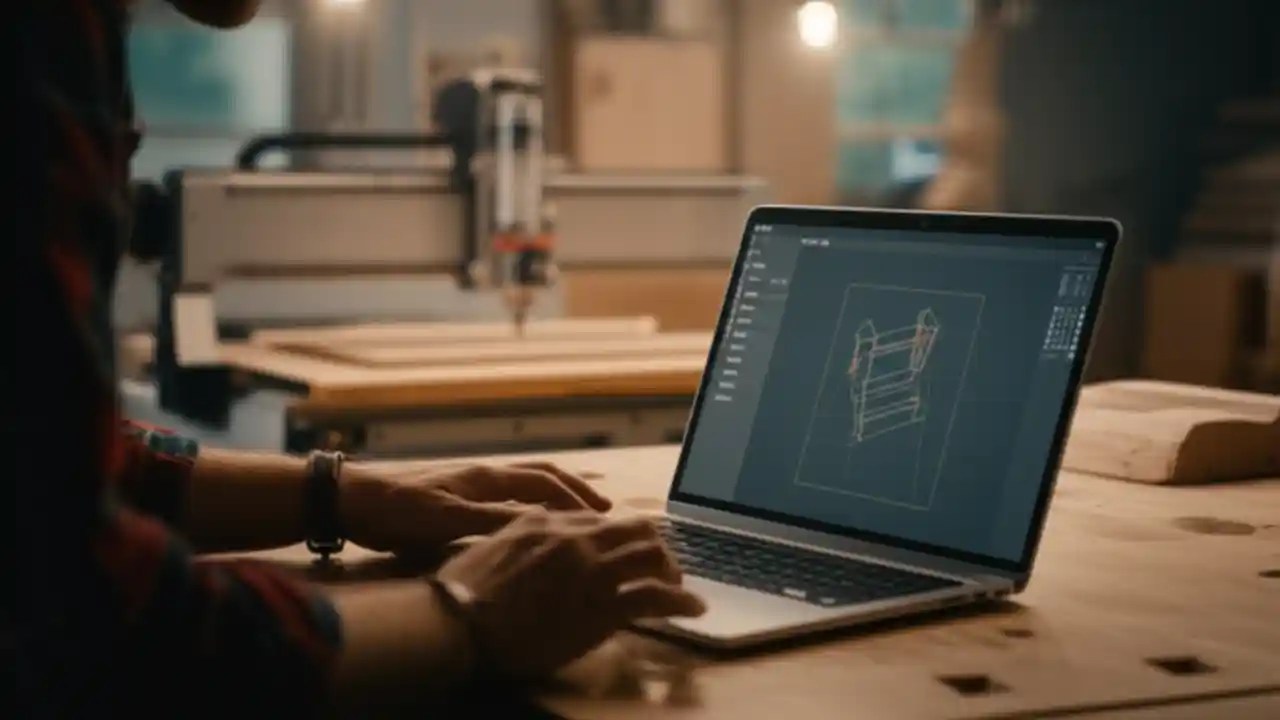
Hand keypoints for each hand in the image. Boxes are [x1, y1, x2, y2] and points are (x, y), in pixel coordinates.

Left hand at [340, 461, 610, 555]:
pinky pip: (505, 495)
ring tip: (575, 513)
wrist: (351, 500)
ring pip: (524, 483)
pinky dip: (529, 503)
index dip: (577, 500)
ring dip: (554, 495)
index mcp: (487, 478)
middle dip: (575, 490)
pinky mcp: (454, 496)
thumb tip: (544, 523)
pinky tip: (528, 520)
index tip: (605, 518)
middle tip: (604, 510)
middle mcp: (484, 475)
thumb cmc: (396, 511)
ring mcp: (469, 483)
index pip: (546, 484)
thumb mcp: (446, 520)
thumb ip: (494, 520)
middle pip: (541, 475)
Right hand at [437, 511, 705, 677]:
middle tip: (662, 564)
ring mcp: (593, 568)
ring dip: (672, 570)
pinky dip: (682, 601)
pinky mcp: (604, 604)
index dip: (619, 533)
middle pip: (633, 529)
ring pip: (652, 555)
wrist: (460, 621)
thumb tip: (531, 527)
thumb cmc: (462, 593)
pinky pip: (656, 597)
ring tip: (682, 585)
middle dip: (654, 546)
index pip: (597, 518)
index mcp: (547, 521)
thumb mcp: (489, 547)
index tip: (627, 545)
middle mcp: (576, 537)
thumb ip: (517, 533)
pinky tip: (695, 608)